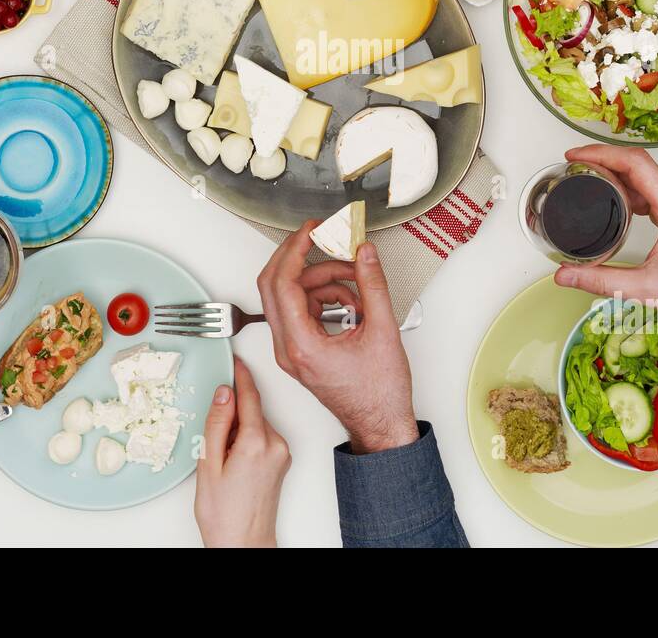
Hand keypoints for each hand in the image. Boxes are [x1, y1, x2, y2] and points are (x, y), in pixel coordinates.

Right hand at [193, 357, 289, 547]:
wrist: (243, 543)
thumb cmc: (223, 513)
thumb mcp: (209, 463)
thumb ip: (217, 423)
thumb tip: (225, 393)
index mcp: (256, 442)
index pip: (249, 396)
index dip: (240, 375)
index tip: (234, 361)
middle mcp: (275, 444)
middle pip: (252, 410)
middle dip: (232, 414)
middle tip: (214, 440)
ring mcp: (282, 452)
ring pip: (257, 423)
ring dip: (239, 429)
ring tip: (224, 459)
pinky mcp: (282, 460)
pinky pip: (263, 437)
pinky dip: (248, 440)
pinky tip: (235, 462)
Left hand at [256, 223, 417, 452]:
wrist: (381, 426)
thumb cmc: (379, 394)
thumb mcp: (383, 331)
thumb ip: (372, 285)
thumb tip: (363, 252)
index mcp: (301, 346)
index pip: (282, 284)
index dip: (295, 250)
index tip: (311, 230)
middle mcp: (288, 349)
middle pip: (274, 286)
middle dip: (299, 257)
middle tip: (321, 237)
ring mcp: (292, 351)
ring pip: (291, 296)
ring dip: (321, 280)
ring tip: (356, 282)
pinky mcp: (301, 350)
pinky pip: (302, 310)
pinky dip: (325, 297)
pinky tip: (352, 302)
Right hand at [552, 146, 657, 355]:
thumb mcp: (647, 290)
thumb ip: (601, 281)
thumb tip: (565, 276)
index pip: (636, 163)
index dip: (601, 154)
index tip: (576, 156)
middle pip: (641, 164)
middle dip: (605, 162)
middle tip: (577, 169)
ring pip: (652, 174)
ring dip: (622, 175)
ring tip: (593, 183)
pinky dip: (638, 187)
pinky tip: (622, 202)